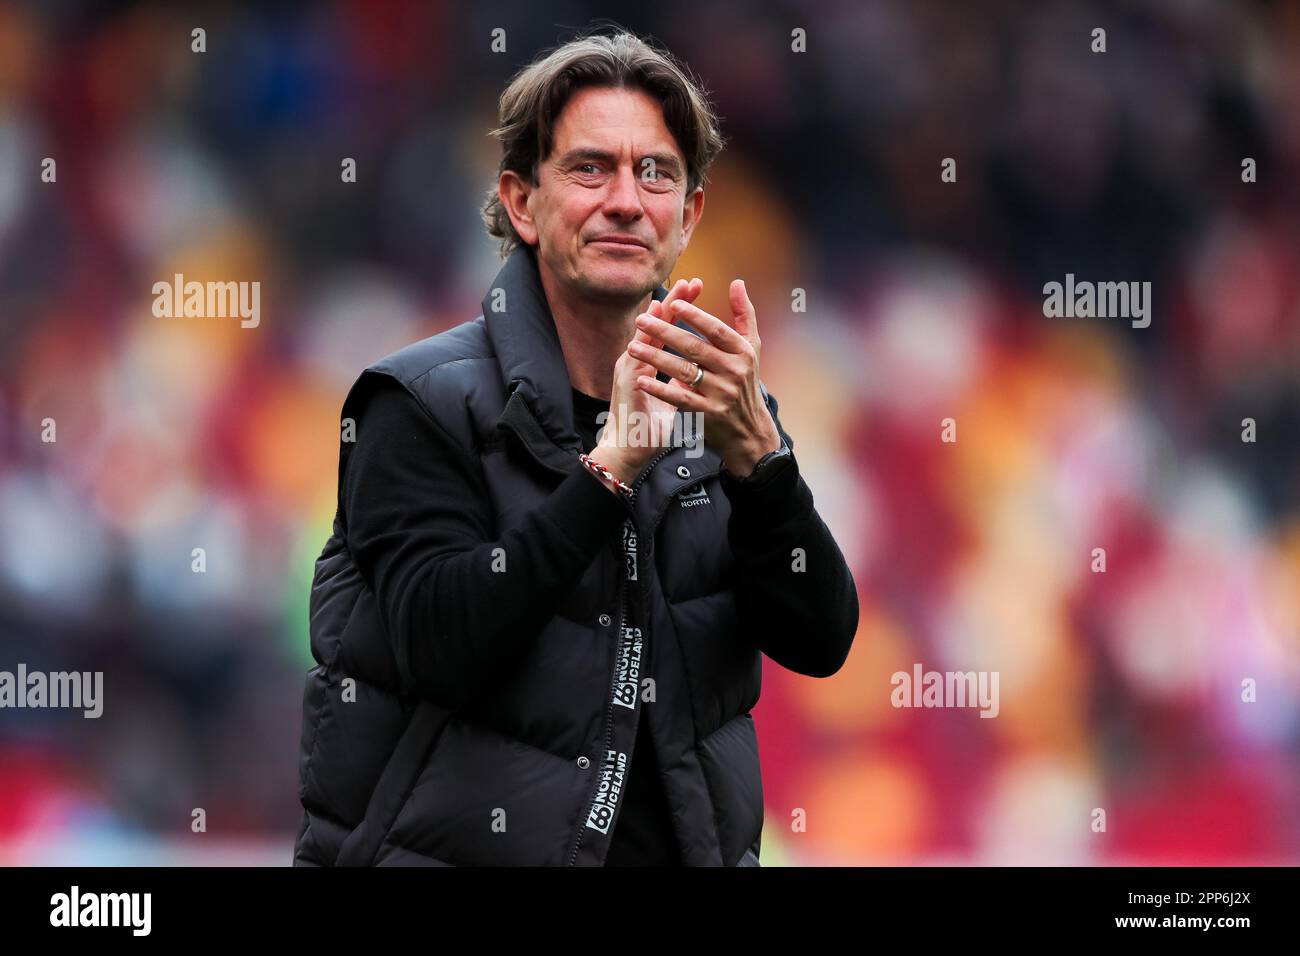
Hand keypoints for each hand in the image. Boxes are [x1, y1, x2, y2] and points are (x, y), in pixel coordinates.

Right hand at [588, 277, 703, 490]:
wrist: (627, 452)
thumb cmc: (648, 429)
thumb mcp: (671, 402)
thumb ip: (682, 387)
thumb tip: (699, 378)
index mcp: (649, 364)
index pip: (668, 331)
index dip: (682, 311)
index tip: (698, 291)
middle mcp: (637, 361)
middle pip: (656, 325)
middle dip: (675, 302)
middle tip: (690, 280)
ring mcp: (630, 368)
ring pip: (644, 333)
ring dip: (660, 312)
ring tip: (674, 292)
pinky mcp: (626, 380)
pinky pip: (636, 352)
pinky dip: (645, 334)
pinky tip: (653, 319)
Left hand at [626, 278, 780, 476]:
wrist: (749, 430)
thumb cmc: (746, 382)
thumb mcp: (751, 348)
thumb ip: (744, 314)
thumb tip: (737, 282)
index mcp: (743, 352)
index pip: (716, 330)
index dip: (695, 315)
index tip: (672, 303)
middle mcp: (734, 372)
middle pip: (695, 348)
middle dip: (665, 331)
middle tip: (641, 319)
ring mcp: (721, 394)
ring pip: (683, 371)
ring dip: (655, 357)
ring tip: (632, 347)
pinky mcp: (708, 414)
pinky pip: (679, 398)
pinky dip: (659, 389)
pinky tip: (641, 379)